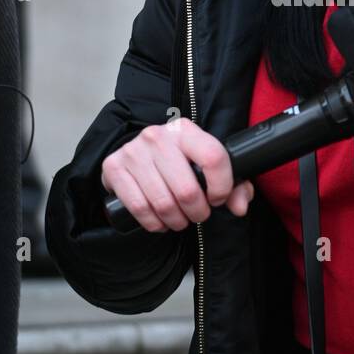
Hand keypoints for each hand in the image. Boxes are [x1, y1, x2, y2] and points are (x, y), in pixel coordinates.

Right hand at [100, 119, 254, 232]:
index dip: (222, 187)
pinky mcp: (113, 167)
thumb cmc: (179, 163)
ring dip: (176, 220)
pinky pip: (139, 208)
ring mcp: (133, 151)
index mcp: (185, 130)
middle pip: (187, 189)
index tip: (217, 198)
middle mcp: (157, 136)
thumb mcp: (207, 166)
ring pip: (163, 203)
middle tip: (198, 214)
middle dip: (198, 212)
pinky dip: (153, 223)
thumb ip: (234, 186)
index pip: (213, 157)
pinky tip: (159, 220)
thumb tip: (240, 206)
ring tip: (180, 219)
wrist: (139, 155)